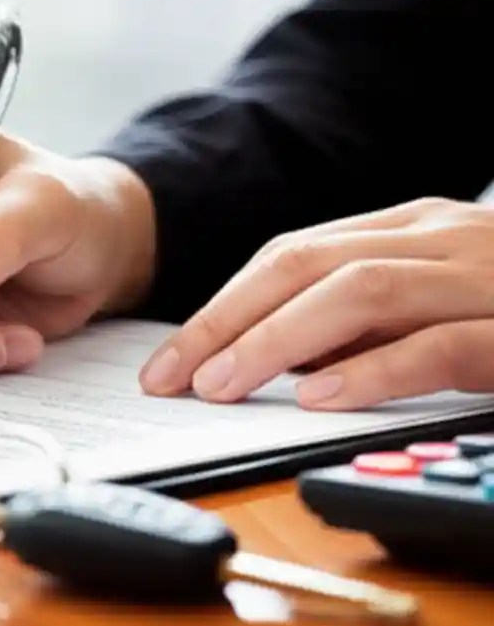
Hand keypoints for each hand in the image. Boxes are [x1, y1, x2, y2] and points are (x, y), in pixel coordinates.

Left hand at [139, 197, 493, 408]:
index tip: (164, 362)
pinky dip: (377, 368)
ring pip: (360, 289)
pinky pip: (445, 342)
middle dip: (224, 322)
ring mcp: (484, 276)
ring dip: (277, 340)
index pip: (289, 256)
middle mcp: (439, 239)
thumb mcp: (431, 300)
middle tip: (168, 378)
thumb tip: (272, 359)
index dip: (218, 308)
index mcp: (409, 229)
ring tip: (221, 385)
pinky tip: (320, 396)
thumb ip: (363, 318)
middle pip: (304, 263)